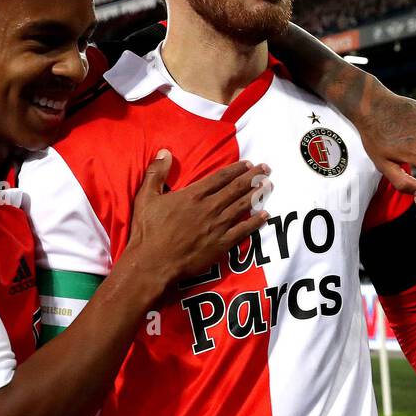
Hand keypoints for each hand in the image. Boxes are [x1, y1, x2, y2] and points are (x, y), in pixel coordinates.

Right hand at [125, 150, 270, 285]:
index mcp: (193, 195)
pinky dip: (255, 222)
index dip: (236, 169)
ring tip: (269, 185)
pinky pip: (243, 230)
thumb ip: (156, 173)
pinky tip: (265, 214)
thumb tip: (165, 152)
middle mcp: (209, 207)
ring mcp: (217, 226)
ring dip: (257, 194)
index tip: (248, 164)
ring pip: (242, 206)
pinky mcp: (221, 244)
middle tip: (266, 169)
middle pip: (235, 188)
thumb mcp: (146, 197)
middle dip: (253, 177)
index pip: (220, 177)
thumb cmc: (148, 231)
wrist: (154, 263)